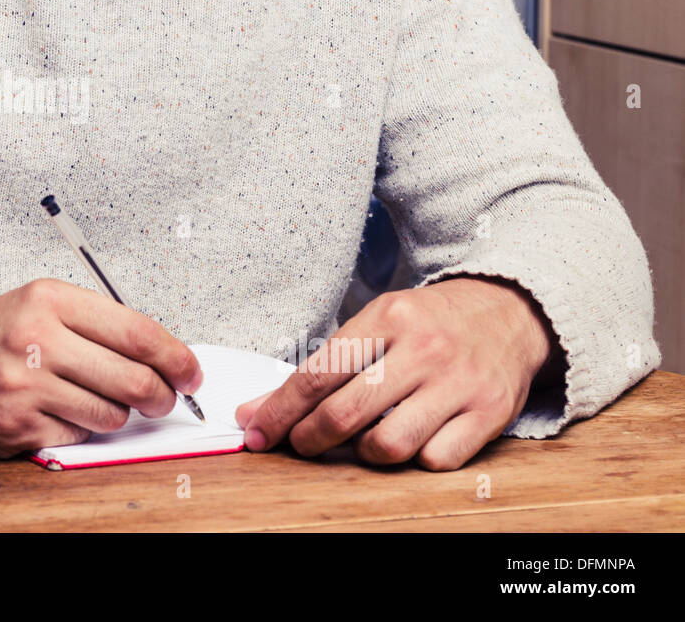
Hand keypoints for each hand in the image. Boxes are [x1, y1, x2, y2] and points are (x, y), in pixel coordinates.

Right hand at [0, 278, 203, 459]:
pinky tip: (58, 412)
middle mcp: (36, 341)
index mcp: (50, 300)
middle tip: (165, 398)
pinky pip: (76, 438)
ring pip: (110, 416)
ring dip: (116, 415)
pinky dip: (78, 430)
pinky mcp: (13, 428)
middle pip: (132, 380)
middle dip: (161, 395)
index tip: (192, 371)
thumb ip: (97, 321)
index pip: (136, 331)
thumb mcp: (40, 303)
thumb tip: (163, 354)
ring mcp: (23, 388)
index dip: (176, 356)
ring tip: (97, 400)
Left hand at [234, 277, 559, 470]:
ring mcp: (458, 383)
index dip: (280, 410)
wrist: (512, 310)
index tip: (258, 430)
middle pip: (346, 412)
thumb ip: (324, 366)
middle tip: (299, 444)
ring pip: (388, 444)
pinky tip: (410, 440)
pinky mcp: (489, 413)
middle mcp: (423, 349)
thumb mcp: (377, 323)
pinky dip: (414, 460)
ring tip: (359, 441)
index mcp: (388, 317)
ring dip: (362, 453)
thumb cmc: (429, 321)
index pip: (318, 373)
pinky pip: (435, 459)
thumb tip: (258, 410)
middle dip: (308, 438)